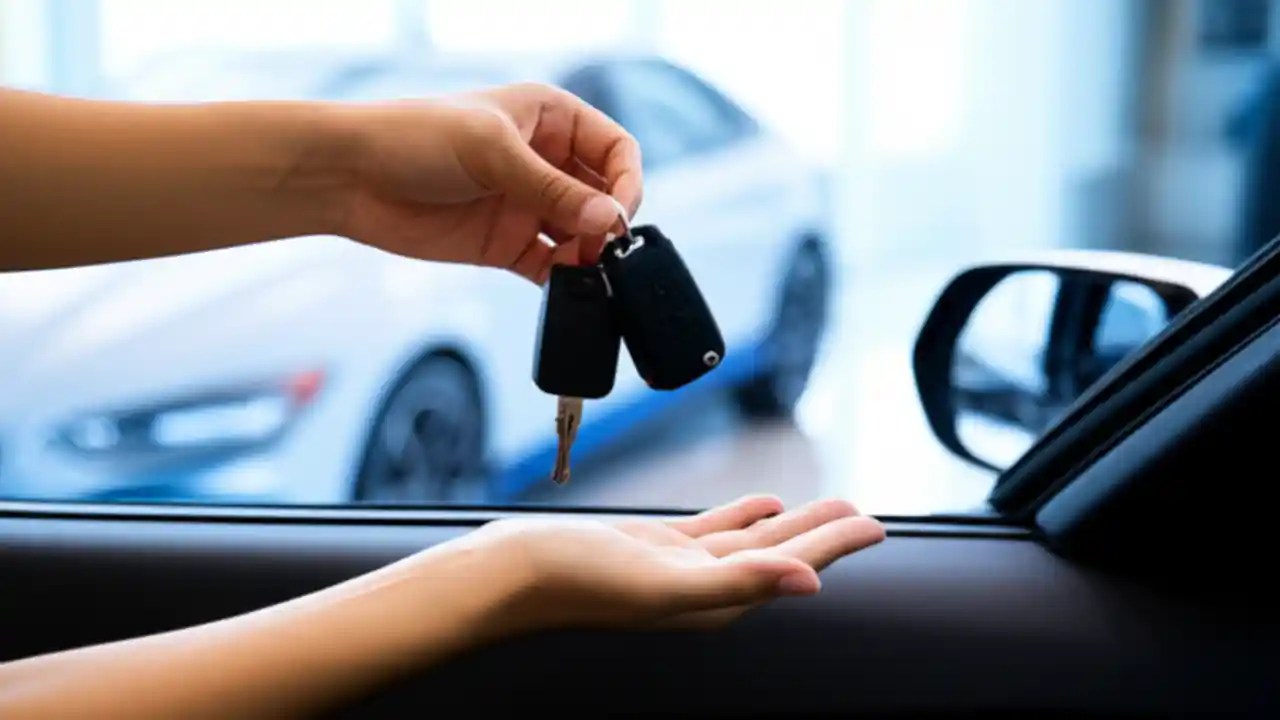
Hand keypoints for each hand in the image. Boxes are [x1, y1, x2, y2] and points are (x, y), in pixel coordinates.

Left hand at [332, 82, 642, 283]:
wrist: (349, 177)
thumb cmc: (413, 138)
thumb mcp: (490, 152)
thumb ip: (552, 188)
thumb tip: (608, 220)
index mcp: (550, 119)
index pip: (616, 150)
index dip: (627, 181)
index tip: (617, 215)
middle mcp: (546, 162)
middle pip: (604, 197)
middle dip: (609, 225)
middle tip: (603, 251)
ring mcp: (528, 205)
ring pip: (582, 237)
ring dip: (590, 257)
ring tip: (584, 273)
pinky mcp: (507, 245)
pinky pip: (552, 268)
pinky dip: (565, 282)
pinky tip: (565, 290)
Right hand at [450, 494, 885, 633]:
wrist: (511, 574)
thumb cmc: (577, 585)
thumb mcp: (665, 583)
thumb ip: (739, 581)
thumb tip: (810, 583)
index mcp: (716, 602)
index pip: (793, 567)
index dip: (836, 547)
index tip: (875, 526)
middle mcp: (705, 588)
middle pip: (783, 555)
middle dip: (827, 534)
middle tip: (867, 513)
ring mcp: (679, 566)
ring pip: (754, 540)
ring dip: (793, 523)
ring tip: (829, 506)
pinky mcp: (654, 547)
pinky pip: (715, 529)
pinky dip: (744, 514)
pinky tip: (764, 504)